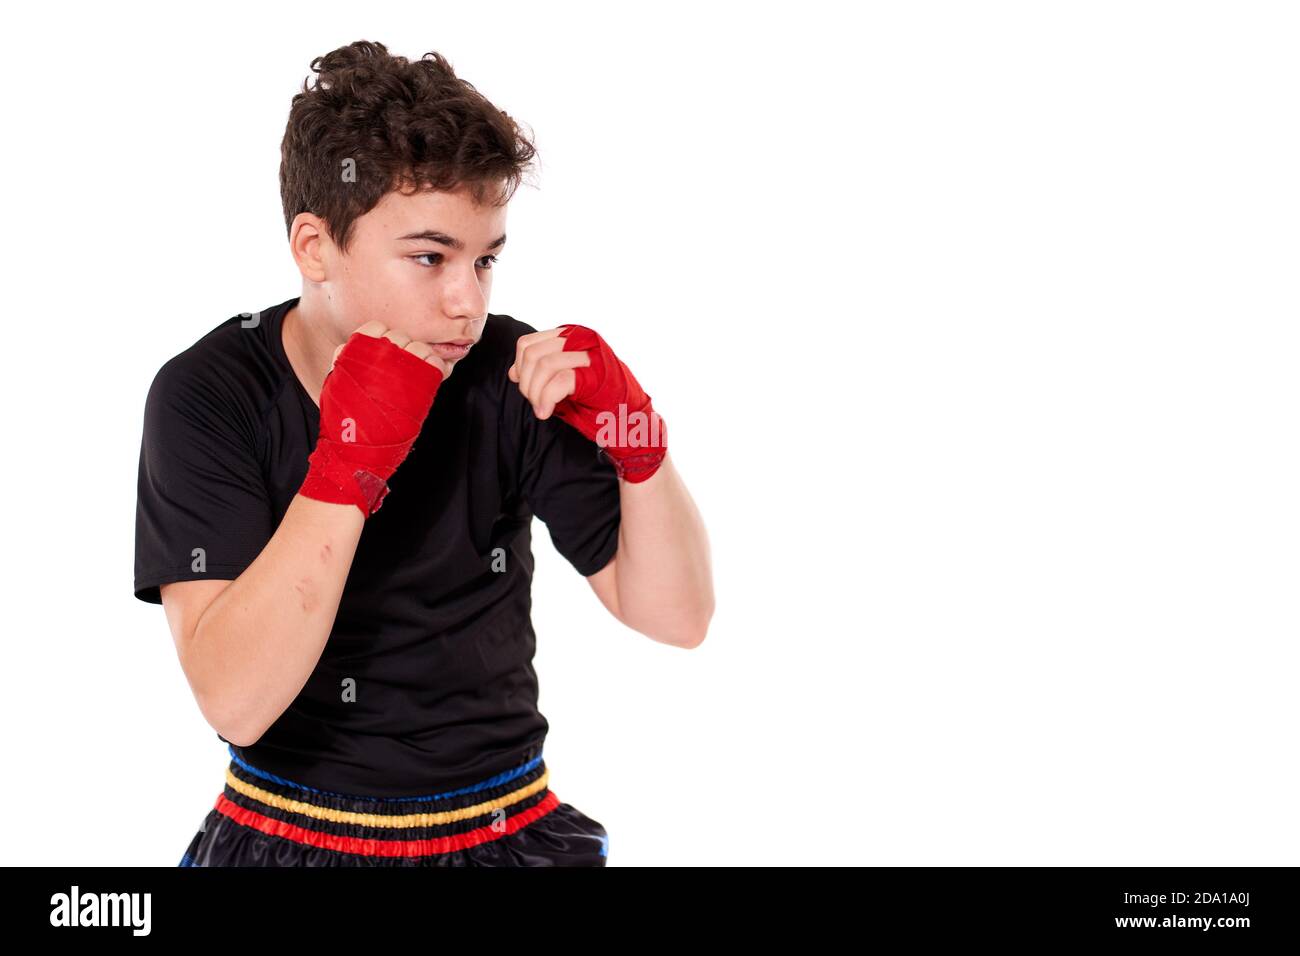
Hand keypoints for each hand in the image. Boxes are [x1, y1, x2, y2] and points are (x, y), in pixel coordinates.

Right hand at [299, 322, 451, 516]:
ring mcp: (402, 366)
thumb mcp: (337, 381)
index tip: (383, 355)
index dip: (382, 338)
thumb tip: (353, 347)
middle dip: (403, 350)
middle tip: (399, 371)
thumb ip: (348, 359)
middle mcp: (380, 352)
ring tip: (413, 378)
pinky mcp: (421, 384)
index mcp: (356, 349)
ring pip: (420, 346)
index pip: (377, 327)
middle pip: (401, 335)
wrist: (356, 448)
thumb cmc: (345, 418)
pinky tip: (428, 380)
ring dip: (420, 358)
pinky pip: (436, 363)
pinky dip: (436, 368)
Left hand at [508, 324, 666, 482]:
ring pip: (543, 365)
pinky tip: (546, 412)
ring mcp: (590, 354)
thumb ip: (541, 374)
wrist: (631, 424)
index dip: (520, 369)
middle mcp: (582, 339)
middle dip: (526, 384)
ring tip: (542, 410)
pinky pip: (559, 381)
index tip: (530, 391)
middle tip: (536, 404)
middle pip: (532, 354)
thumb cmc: (599, 405)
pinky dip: (546, 399)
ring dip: (535, 393)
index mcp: (572, 337)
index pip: (528, 344)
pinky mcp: (596, 373)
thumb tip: (512, 372)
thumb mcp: (564, 385)